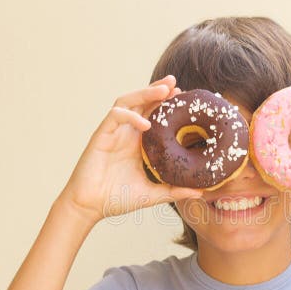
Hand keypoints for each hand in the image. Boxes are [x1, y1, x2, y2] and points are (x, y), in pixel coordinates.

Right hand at [58, 76, 203, 223]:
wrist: (90, 207)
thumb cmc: (117, 199)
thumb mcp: (152, 194)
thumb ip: (174, 191)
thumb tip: (201, 191)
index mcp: (138, 142)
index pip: (153, 114)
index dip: (167, 104)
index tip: (185, 99)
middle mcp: (126, 133)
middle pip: (141, 101)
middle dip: (158, 89)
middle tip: (174, 82)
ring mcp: (113, 132)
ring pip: (128, 101)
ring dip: (145, 93)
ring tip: (163, 90)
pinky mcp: (101, 136)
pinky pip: (115, 116)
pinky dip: (130, 115)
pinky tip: (145, 123)